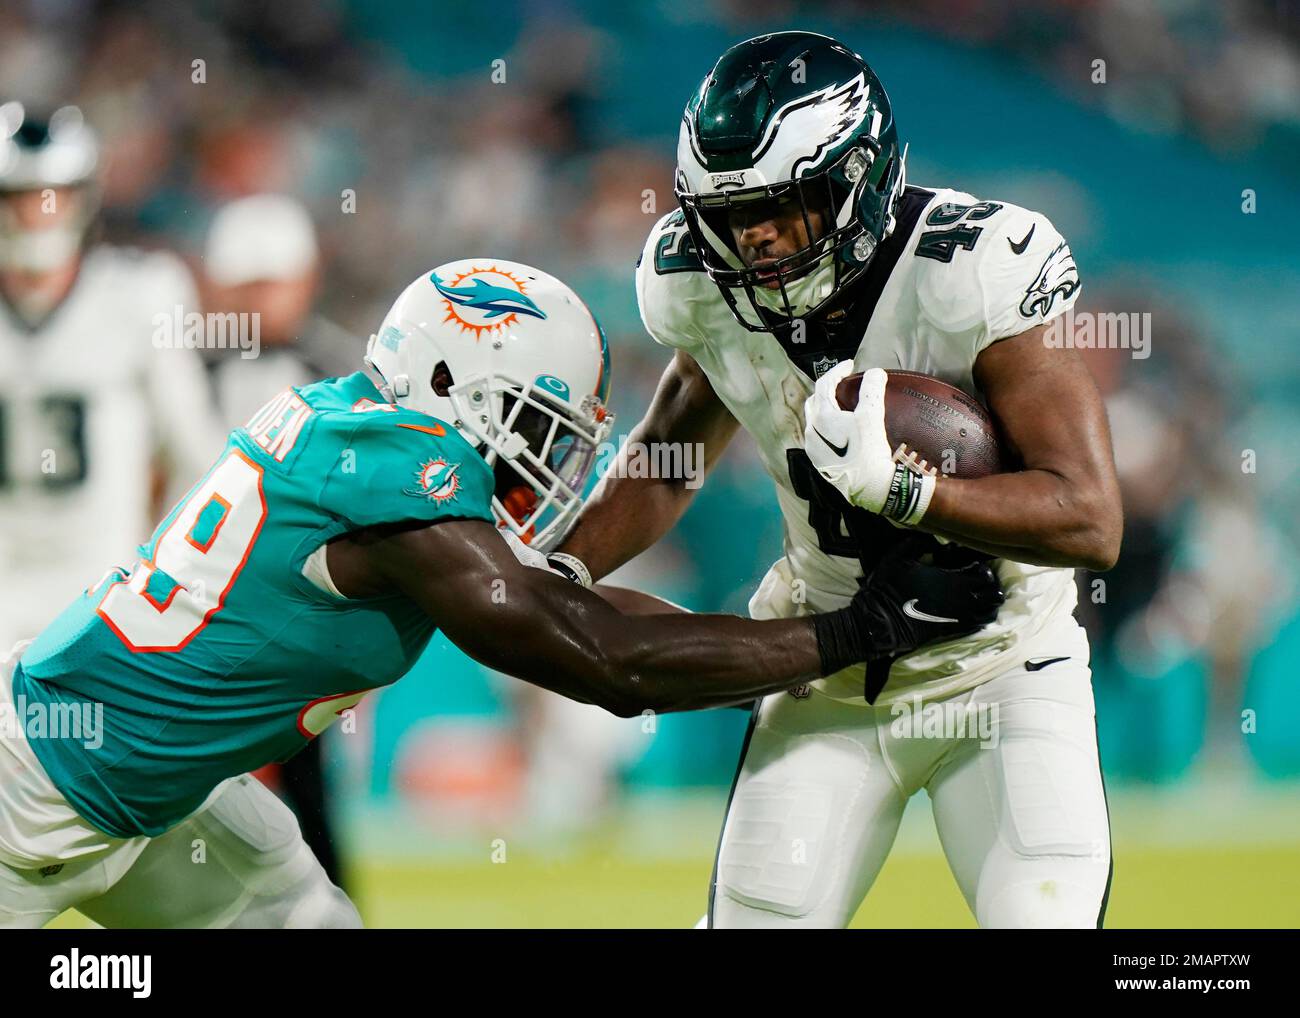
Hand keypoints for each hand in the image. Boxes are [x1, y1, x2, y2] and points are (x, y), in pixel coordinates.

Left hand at [803, 362, 934, 524]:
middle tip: (843, 382)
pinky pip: (817, 436)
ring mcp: (812, 448)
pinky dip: (826, 425)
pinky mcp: (819, 462)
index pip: (824, 384)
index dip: (837, 370)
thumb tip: (874, 372)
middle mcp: (811, 432)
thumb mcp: (872, 416)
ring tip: (841, 404)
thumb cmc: (869, 451)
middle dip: (827, 388)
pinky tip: (839, 429)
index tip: (850, 364)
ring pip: (814, 420)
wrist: (870, 487)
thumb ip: (872, 390)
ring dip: (825, 407)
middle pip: (815, 401)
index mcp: (820, 418)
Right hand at [810, 535, 1004, 682]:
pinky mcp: (951, 630)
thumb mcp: (897, 557)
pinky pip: (977, 625)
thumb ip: (916, 543)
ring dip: (989, 602)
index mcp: (951, 579)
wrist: (881, 621)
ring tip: (982, 596)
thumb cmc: (888, 588)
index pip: (984, 573)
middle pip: (992, 592)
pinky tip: (975, 612)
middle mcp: (960, 599)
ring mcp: (957, 616)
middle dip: (991, 584)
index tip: (975, 564)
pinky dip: (981, 618)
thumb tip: (929, 537)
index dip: (983, 568)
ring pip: (989, 610)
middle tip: (981, 579)